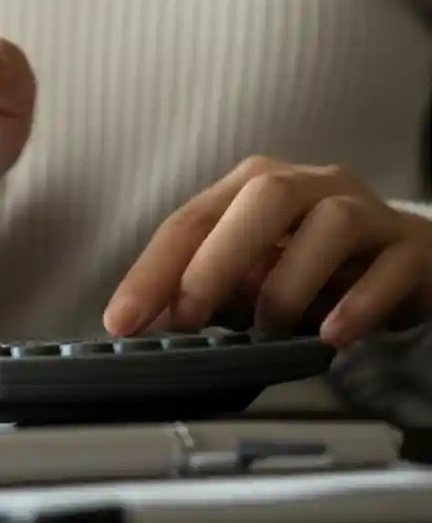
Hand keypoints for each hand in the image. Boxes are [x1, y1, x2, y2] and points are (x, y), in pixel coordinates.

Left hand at [104, 155, 431, 346]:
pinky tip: (332, 337)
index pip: (191, 220)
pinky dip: (358, 305)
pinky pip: (390, 268)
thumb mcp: (247, 280)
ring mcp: (368, 211)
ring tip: (269, 329)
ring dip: (288, 285)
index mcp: (253, 187)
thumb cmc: (310, 272)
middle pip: (262, 198)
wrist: (406, 266)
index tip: (121, 321)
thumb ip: (202, 295)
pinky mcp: (413, 249)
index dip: (151, 271)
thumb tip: (148, 325)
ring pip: (331, 224)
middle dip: (214, 262)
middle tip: (188, 320)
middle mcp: (311, 185)